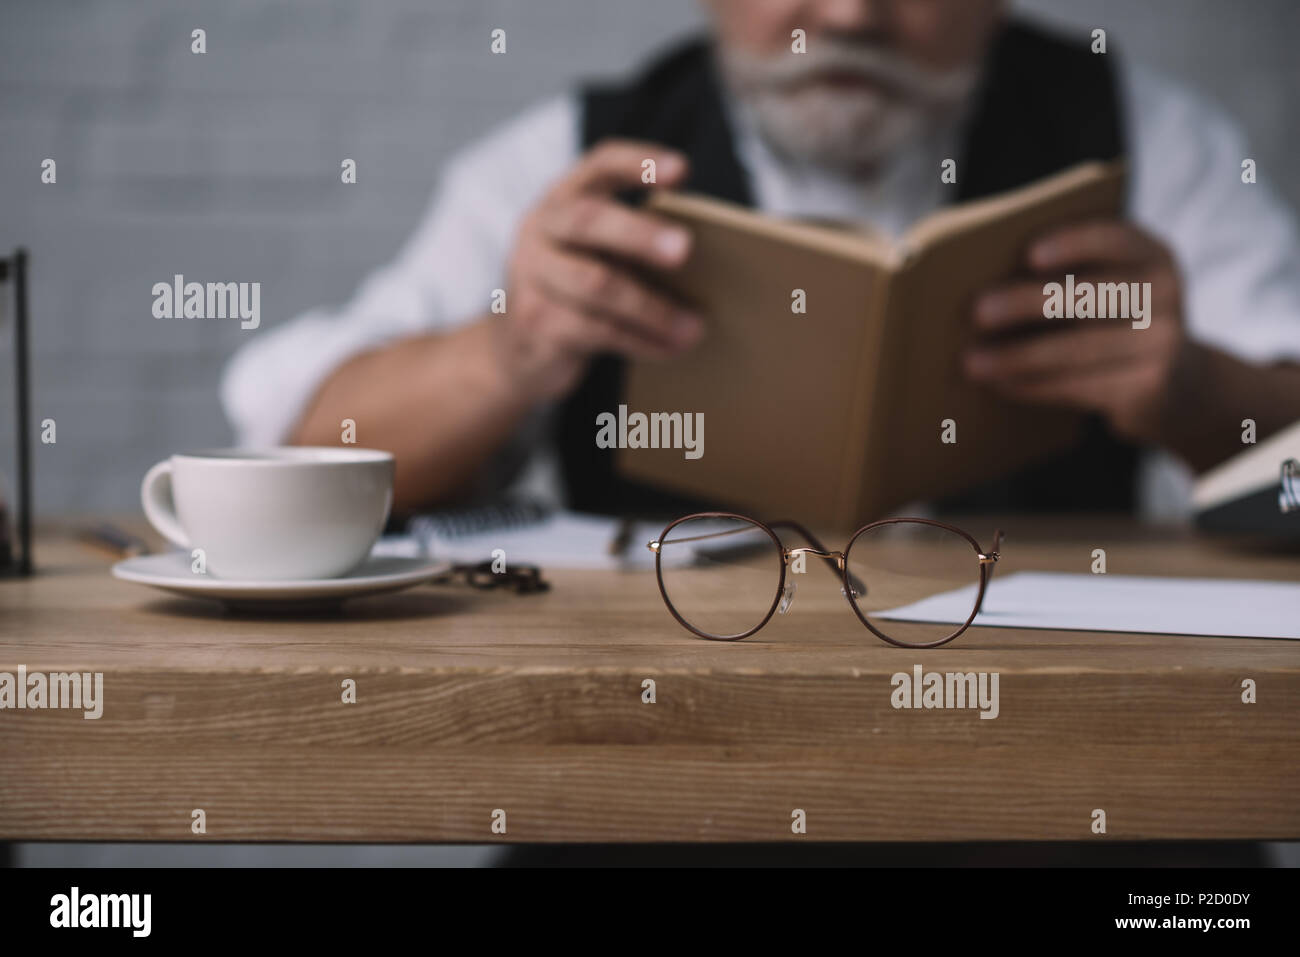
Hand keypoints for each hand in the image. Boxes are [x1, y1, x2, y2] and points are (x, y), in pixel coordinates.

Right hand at [495, 140, 703, 400]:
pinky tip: (673, 348)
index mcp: (563, 199)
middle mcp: (541, 229)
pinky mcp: (536, 323)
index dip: (638, 162)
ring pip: (598, 285)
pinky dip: (643, 341)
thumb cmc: (577, 291)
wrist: (516, 350)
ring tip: (696, 327)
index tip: (682, 170)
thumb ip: (633, 244)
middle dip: (640, 234)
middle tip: (686, 248)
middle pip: (590, 221)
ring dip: (654, 308)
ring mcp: (532, 276)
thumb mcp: (597, 255)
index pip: (599, 165)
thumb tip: (710, 257)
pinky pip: (598, 330)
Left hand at [963, 220, 1189, 443]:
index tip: (1029, 254)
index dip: (1072, 243)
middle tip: (977, 312)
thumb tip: (987, 285)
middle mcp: (1163, 293)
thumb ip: (1065, 275)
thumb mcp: (1107, 284)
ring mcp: (1161, 343)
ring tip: (971, 362)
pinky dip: (1032, 385)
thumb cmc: (1112, 316)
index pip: (1113, 238)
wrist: (1175, 378)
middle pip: (1088, 296)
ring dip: (1017, 357)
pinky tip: (997, 383)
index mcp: (1150, 254)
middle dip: (1027, 304)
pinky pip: (1080, 386)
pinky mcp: (1147, 387)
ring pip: (1078, 350)